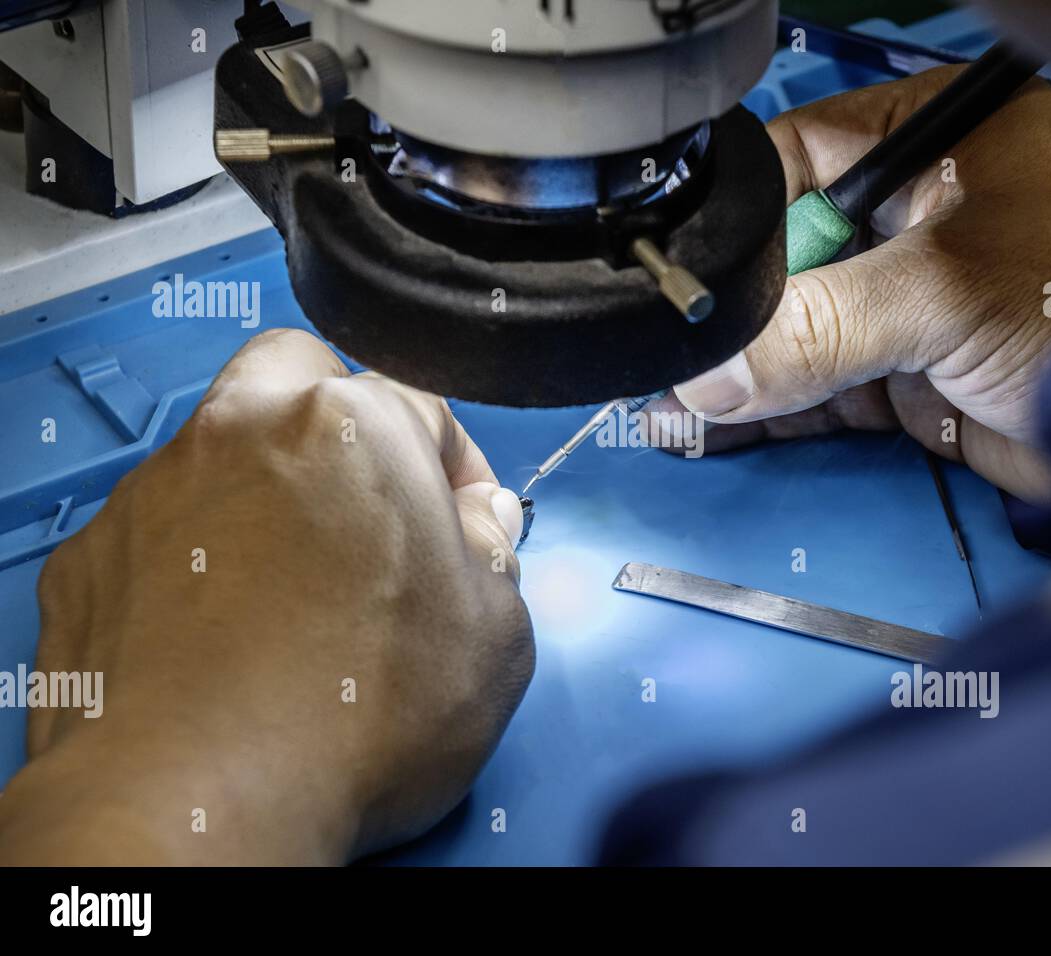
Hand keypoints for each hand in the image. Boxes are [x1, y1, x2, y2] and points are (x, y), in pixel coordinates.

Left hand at [0, 329, 533, 863]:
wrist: (199, 807)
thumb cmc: (356, 720)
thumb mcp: (496, 639)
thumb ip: (496, 554)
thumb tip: (478, 522)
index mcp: (355, 430)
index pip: (424, 405)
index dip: (456, 468)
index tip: (463, 524)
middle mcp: (244, 432)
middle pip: (299, 375)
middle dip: (340, 420)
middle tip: (367, 503)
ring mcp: (156, 490)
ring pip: (221, 447)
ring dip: (263, 487)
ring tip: (292, 585)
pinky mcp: (90, 557)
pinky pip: (158, 528)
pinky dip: (194, 557)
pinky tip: (221, 631)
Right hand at [665, 67, 1050, 502]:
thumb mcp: (949, 290)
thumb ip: (820, 328)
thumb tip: (711, 370)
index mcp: (927, 144)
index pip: (790, 165)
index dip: (731, 227)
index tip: (681, 290)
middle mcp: (913, 215)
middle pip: (787, 258)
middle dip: (732, 318)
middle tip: (670, 365)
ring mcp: (912, 299)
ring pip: (800, 334)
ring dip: (744, 375)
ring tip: (675, 409)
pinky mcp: (916, 374)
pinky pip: (825, 388)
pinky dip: (777, 413)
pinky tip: (722, 428)